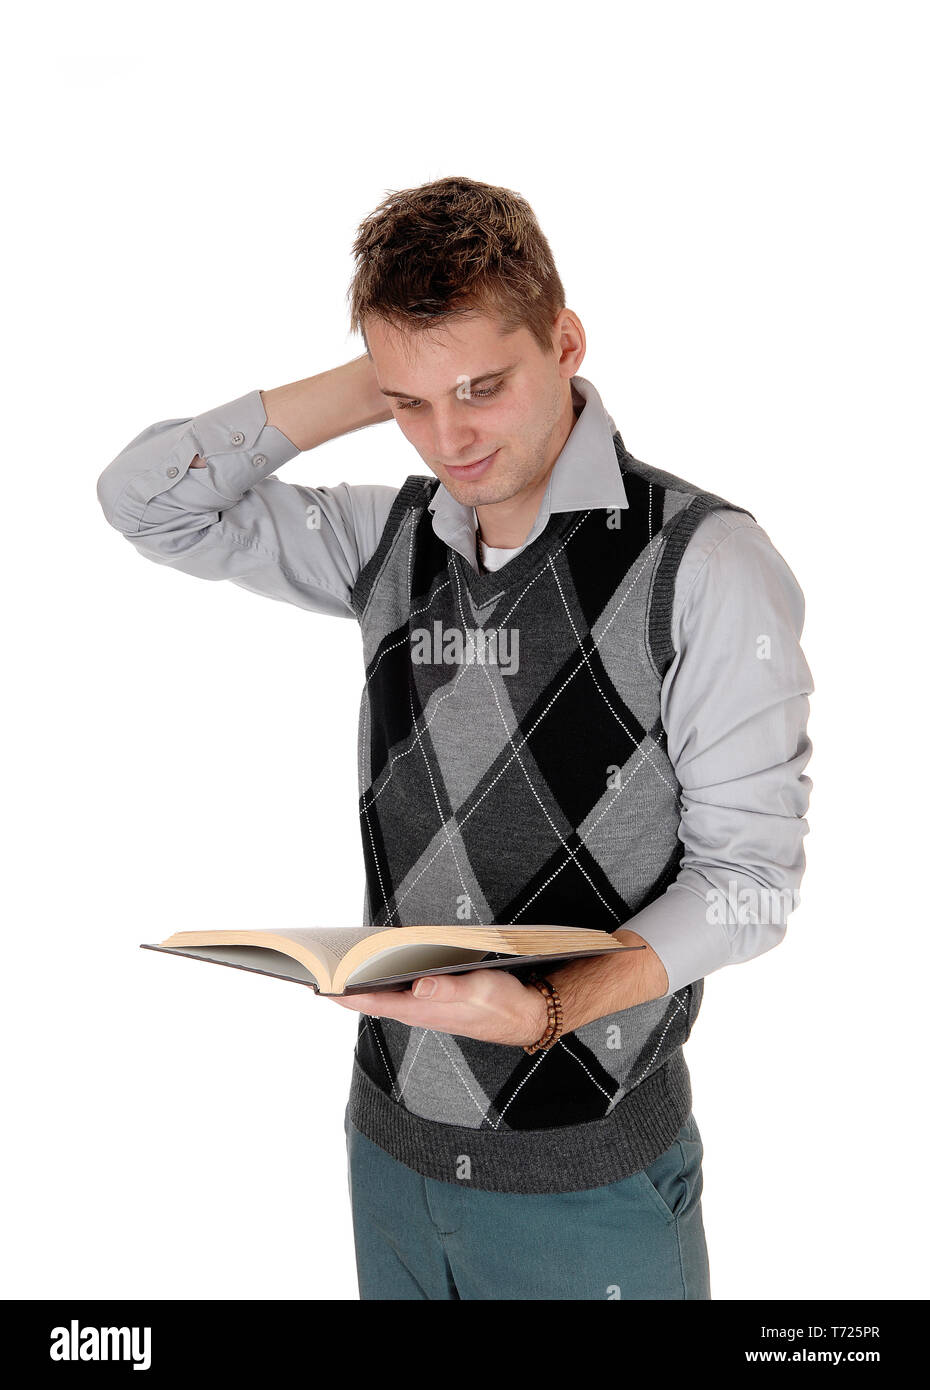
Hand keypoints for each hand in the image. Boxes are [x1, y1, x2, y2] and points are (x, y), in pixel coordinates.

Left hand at [328, 967, 549, 1046]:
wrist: (525, 1015)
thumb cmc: (502, 1003)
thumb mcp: (477, 990)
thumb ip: (447, 989)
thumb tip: (418, 987)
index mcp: (422, 1009)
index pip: (372, 1002)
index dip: (344, 994)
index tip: (320, 984)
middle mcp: (417, 1011)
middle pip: (371, 1000)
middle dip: (345, 985)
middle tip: (321, 966)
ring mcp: (424, 1009)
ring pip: (383, 996)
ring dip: (362, 983)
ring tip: (340, 965)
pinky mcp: (433, 1003)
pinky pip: (399, 993)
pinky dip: (383, 981)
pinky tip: (379, 968)